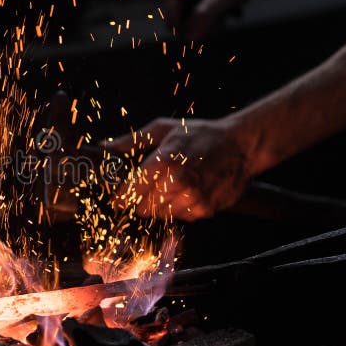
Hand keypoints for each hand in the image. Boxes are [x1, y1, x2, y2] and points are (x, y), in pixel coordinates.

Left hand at [103, 117, 253, 221]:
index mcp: (163, 162)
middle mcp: (177, 183)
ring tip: (172, 186)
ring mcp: (193, 198)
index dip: (121, 197)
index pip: (130, 191)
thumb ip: (131, 141)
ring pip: (162, 214)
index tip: (118, 198)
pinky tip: (188, 191)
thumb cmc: (199, 134)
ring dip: (162, 205)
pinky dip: (181, 208)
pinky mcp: (206, 209)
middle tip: (148, 189)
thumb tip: (105, 147)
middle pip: (143, 208)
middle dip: (141, 201)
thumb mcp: (163, 129)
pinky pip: (182, 217)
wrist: (241, 145)